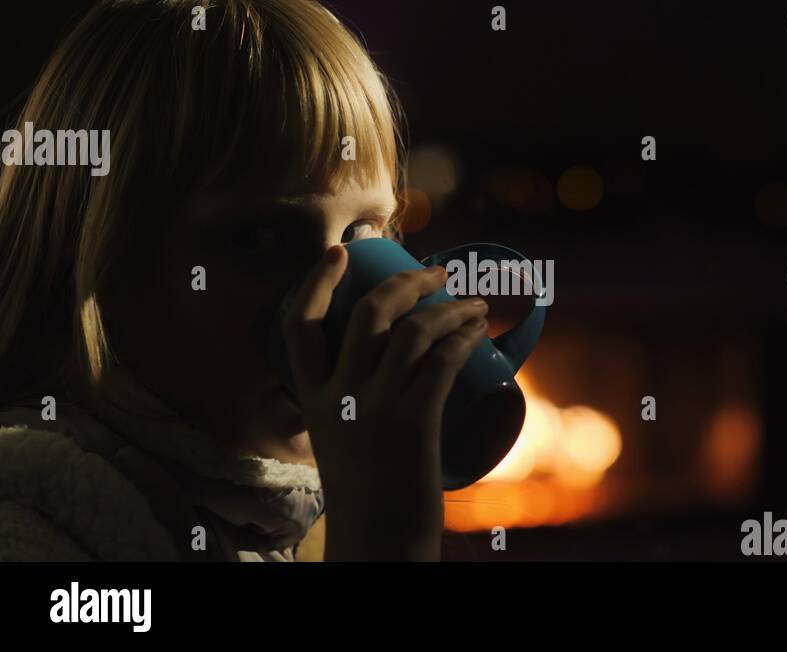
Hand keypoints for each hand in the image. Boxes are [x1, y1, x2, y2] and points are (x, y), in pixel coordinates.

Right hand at [282, 245, 488, 559]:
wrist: (377, 541)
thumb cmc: (366, 493)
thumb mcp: (341, 440)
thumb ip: (353, 403)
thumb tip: (394, 368)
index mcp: (314, 399)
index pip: (301, 325)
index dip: (317, 280)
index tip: (340, 251)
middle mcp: (340, 397)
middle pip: (369, 313)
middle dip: (407, 280)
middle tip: (438, 272)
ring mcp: (376, 409)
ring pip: (412, 332)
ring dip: (450, 308)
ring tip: (475, 305)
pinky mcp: (414, 423)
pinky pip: (441, 362)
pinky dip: (463, 338)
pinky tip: (478, 332)